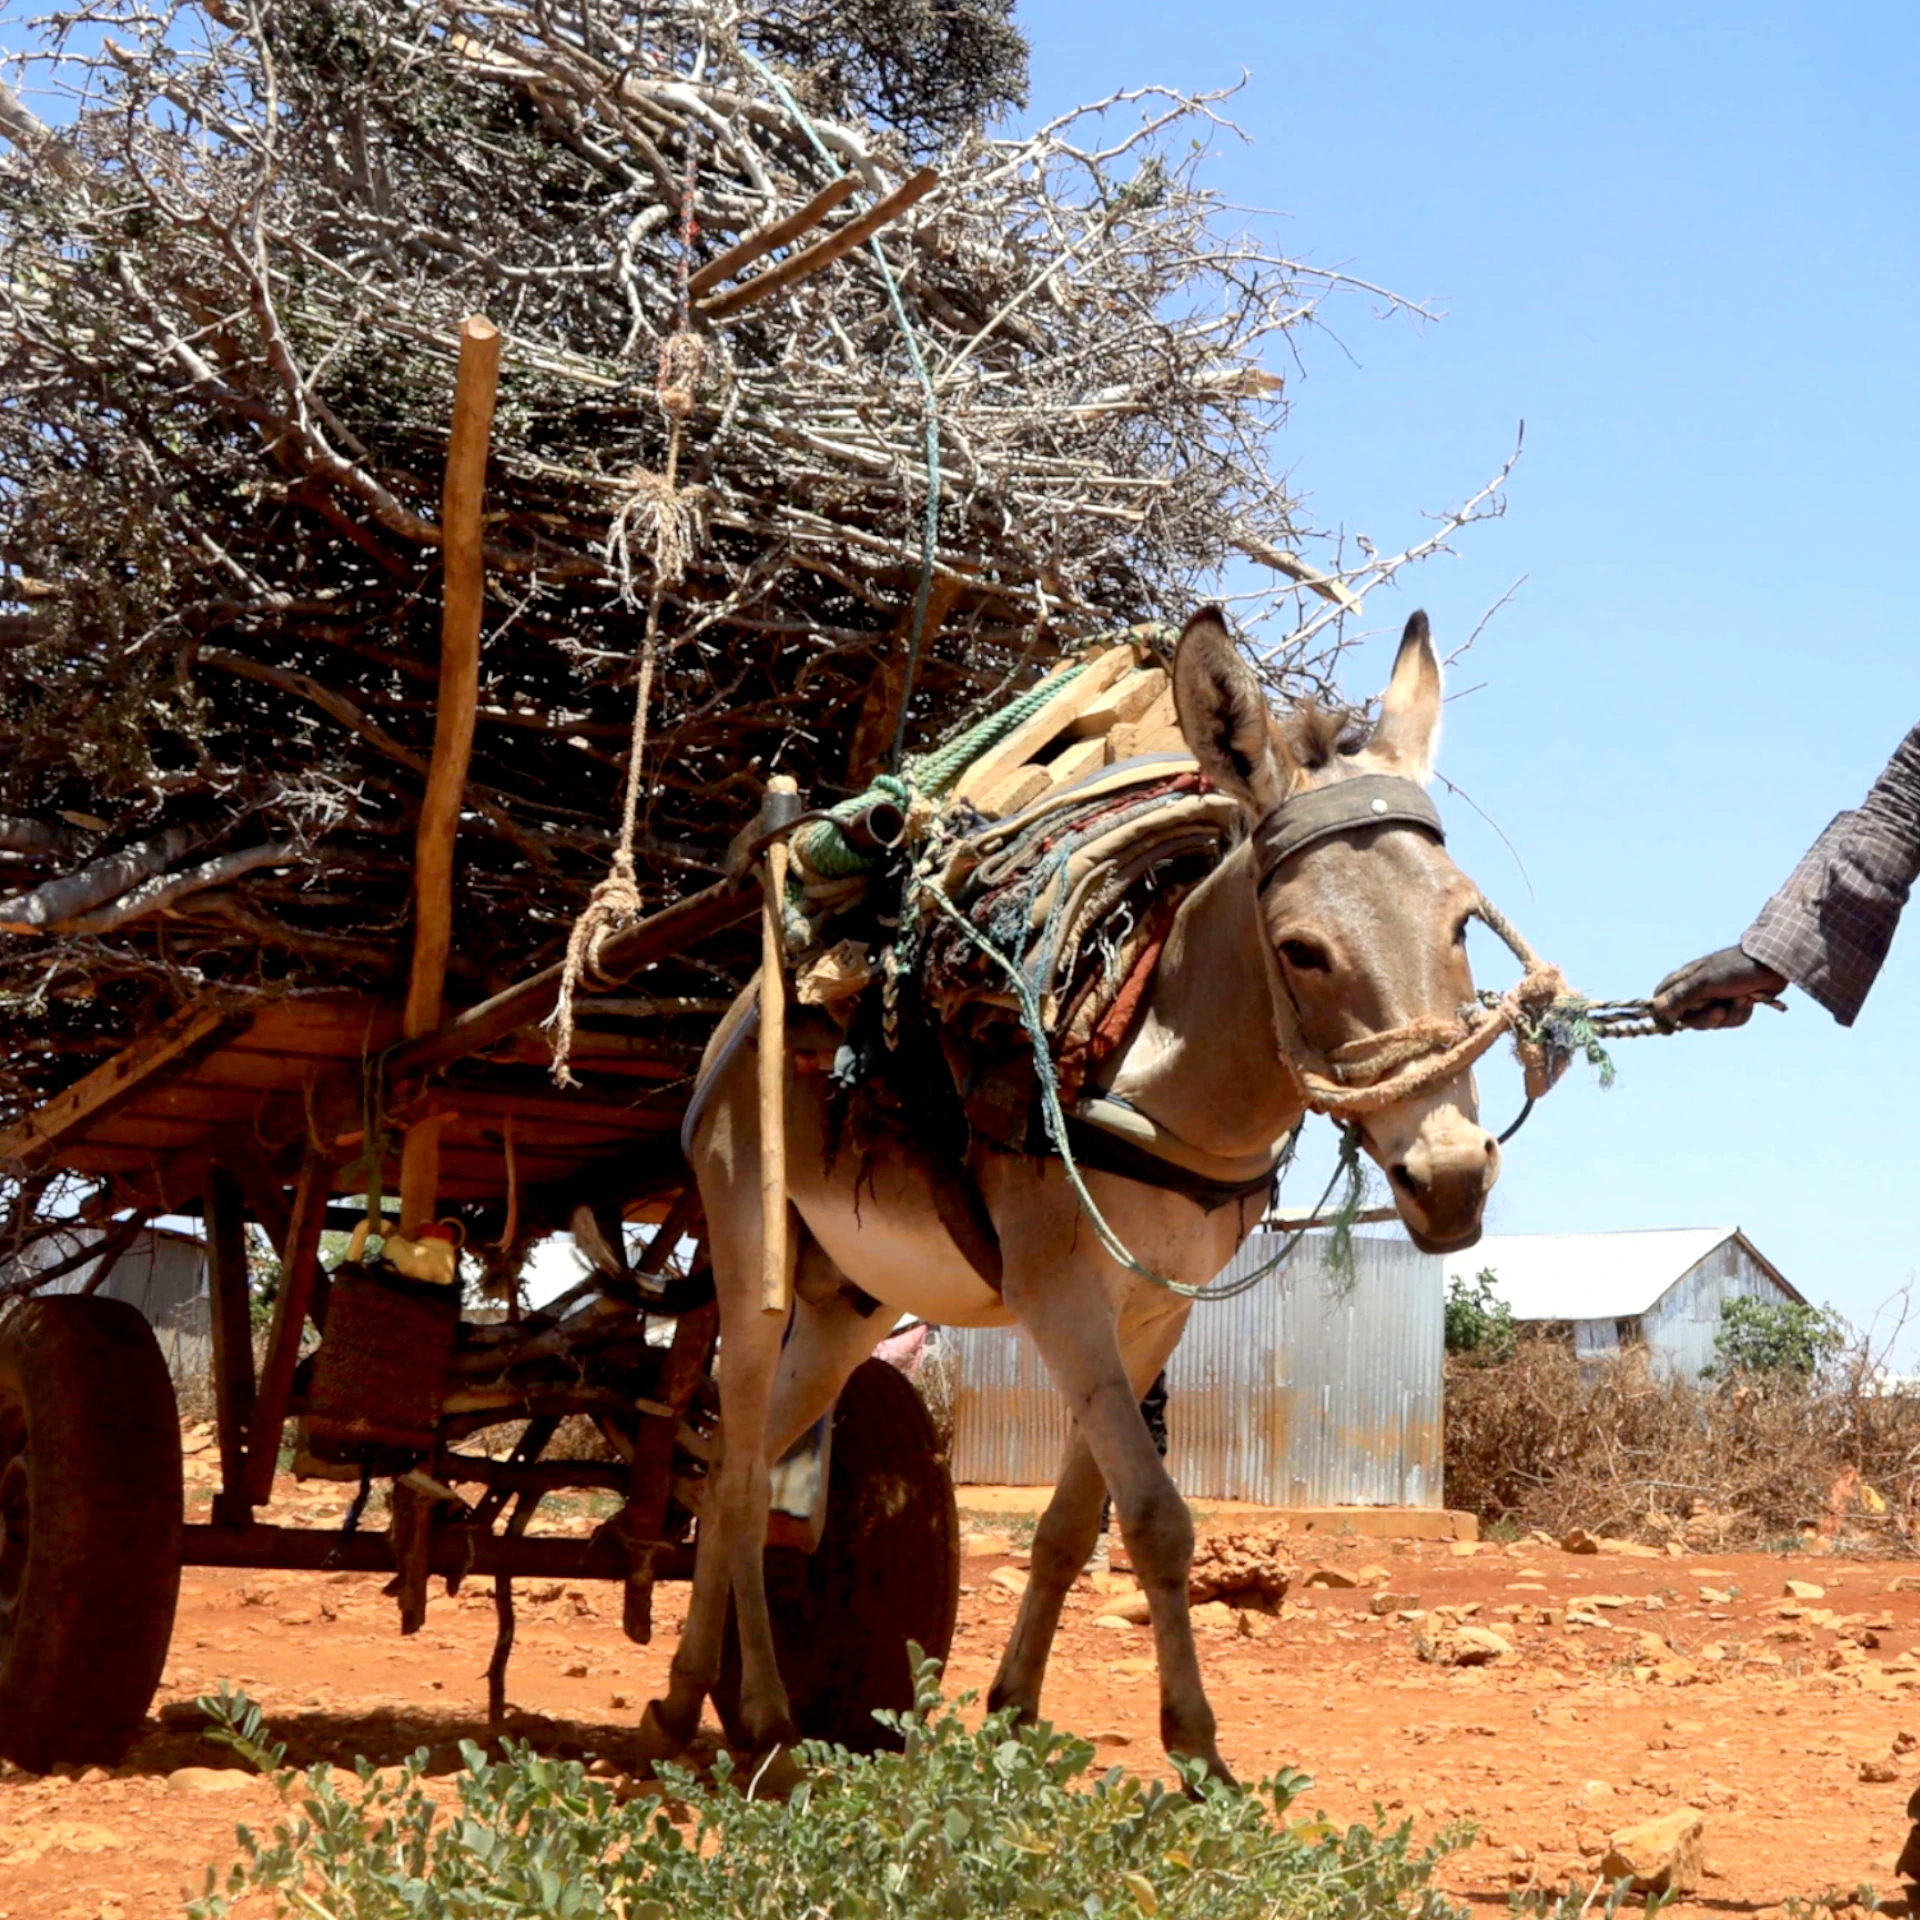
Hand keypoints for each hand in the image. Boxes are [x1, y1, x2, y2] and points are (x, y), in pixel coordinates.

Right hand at [1651, 945, 1787, 1030]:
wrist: (1772, 965)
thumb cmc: (1735, 968)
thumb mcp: (1705, 982)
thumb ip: (1681, 995)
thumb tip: (1657, 1008)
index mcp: (1685, 980)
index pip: (1661, 998)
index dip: (1661, 1015)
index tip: (1669, 1029)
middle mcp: (1697, 990)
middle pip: (1688, 1018)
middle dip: (1706, 1019)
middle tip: (1719, 1011)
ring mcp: (1715, 998)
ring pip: (1712, 1022)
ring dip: (1729, 1015)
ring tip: (1741, 999)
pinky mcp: (1732, 1004)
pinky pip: (1730, 1020)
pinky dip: (1740, 1013)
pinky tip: (1749, 1000)